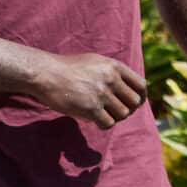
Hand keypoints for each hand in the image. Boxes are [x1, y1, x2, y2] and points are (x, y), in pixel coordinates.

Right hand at [29, 51, 146, 126]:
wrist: (45, 73)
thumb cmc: (67, 68)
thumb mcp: (95, 61)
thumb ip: (111, 72)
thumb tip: (126, 86)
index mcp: (114, 66)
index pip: (140, 85)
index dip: (141, 97)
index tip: (136, 103)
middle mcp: (111, 79)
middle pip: (134, 102)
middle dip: (127, 109)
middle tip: (115, 112)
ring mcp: (101, 93)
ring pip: (122, 114)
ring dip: (114, 117)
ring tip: (103, 115)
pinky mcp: (90, 108)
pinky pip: (108, 123)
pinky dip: (103, 124)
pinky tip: (94, 121)